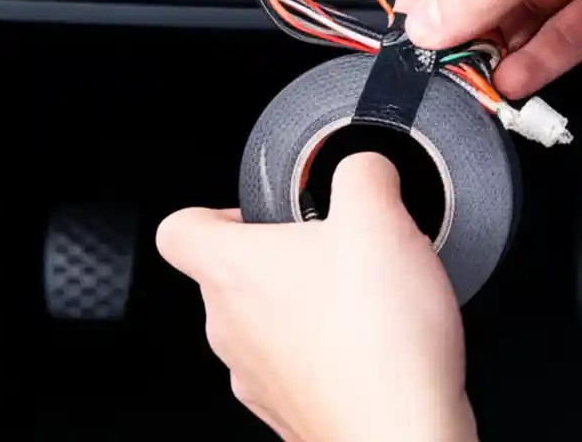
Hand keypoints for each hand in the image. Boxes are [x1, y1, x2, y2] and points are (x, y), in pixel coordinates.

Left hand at [155, 153, 476, 441]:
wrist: (400, 431)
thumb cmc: (378, 341)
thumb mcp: (380, 216)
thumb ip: (363, 172)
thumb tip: (365, 167)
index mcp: (232, 270)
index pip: (180, 228)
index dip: (215, 212)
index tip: (256, 212)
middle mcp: (231, 328)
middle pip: (232, 278)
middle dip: (284, 258)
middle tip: (336, 250)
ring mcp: (257, 376)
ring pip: (266, 325)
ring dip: (309, 307)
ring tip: (366, 297)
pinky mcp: (292, 411)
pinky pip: (300, 367)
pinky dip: (332, 351)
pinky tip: (377, 341)